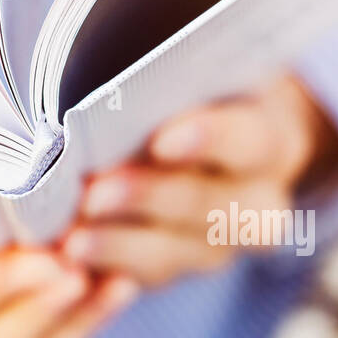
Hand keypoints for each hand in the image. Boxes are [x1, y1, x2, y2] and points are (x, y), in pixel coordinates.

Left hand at [62, 74, 337, 285]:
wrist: (208, 137)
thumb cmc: (186, 86)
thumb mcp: (194, 68)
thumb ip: (167, 70)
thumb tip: (108, 57)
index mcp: (270, 139)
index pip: (248, 140)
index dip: (209, 139)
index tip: (163, 139)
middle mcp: (256, 203)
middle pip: (204, 205)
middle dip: (146, 199)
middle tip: (94, 194)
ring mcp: (217, 245)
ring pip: (171, 254)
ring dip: (117, 248)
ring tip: (70, 242)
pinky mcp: (176, 269)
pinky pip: (141, 281)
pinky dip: (102, 274)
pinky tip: (67, 267)